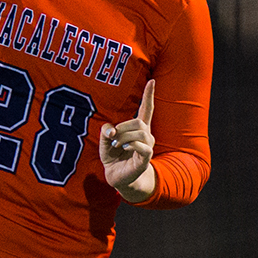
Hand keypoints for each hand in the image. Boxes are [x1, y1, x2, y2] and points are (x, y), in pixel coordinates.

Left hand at [99, 80, 156, 201]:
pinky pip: (143, 146)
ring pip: (140, 131)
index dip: (148, 95)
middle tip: (113, 137)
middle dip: (123, 126)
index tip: (152, 81)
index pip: (146, 109)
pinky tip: (123, 148)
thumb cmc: (113, 157)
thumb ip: (106, 131)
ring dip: (125, 136)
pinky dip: (131, 144)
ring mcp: (147, 146)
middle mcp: (145, 135)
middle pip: (139, 121)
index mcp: (137, 128)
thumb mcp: (105, 142)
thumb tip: (112, 131)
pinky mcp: (146, 158)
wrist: (116, 177)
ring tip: (117, 144)